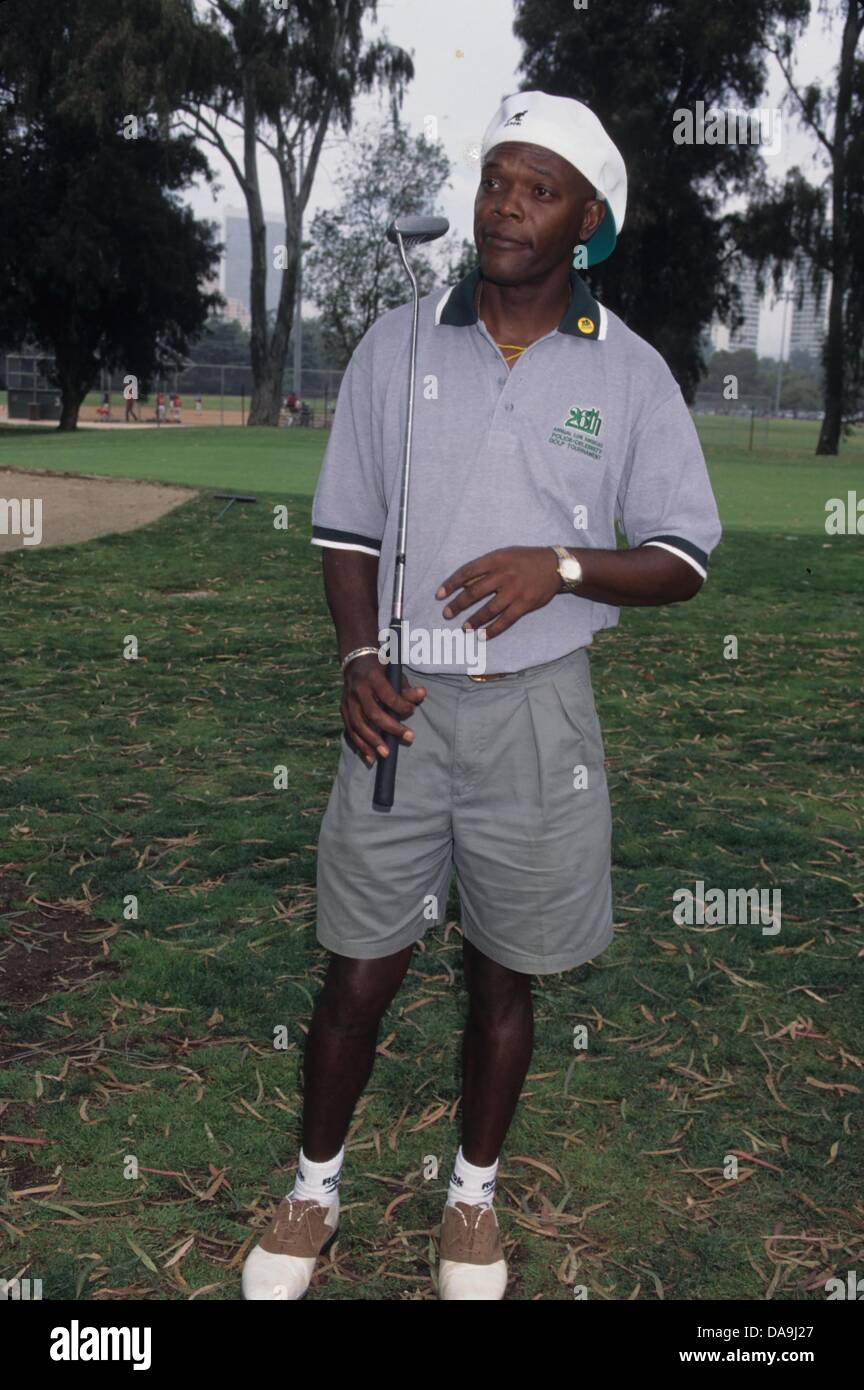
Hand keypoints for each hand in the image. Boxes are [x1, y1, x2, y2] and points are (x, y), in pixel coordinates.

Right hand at [341, 653, 425, 764]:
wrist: (355, 662)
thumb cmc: (381, 670)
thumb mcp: (394, 674)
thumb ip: (406, 688)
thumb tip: (422, 695)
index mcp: (372, 677)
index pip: (387, 695)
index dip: (400, 706)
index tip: (412, 711)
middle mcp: (358, 690)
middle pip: (372, 713)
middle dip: (390, 728)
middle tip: (408, 738)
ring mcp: (348, 701)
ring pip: (358, 725)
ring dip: (372, 742)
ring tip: (386, 755)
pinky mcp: (343, 710)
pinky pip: (350, 731)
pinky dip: (360, 746)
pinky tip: (370, 758)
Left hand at [436, 546, 561, 640]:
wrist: (555, 566)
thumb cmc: (525, 560)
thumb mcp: (504, 555)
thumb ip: (485, 568)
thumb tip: (463, 584)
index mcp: (496, 560)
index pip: (467, 572)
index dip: (451, 584)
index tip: (439, 595)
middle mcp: (504, 575)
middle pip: (474, 592)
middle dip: (457, 605)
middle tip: (446, 614)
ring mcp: (514, 591)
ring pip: (488, 609)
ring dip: (474, 620)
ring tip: (464, 628)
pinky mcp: (524, 604)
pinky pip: (505, 621)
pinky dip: (492, 630)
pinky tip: (482, 636)